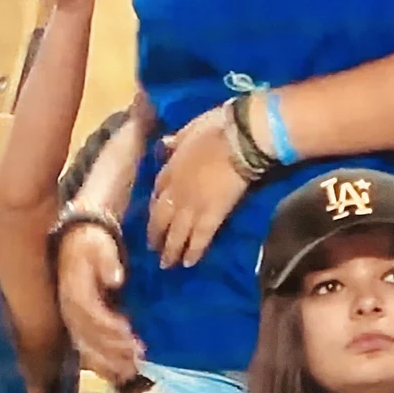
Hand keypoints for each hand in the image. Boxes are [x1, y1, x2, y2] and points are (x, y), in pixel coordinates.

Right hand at [57, 223, 141, 383]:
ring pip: (86, 348)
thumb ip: (107, 261)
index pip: (90, 313)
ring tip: (131, 370)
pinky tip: (119, 373)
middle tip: (138, 356)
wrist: (73, 245)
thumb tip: (116, 279)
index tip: (129, 332)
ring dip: (108, 362)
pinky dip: (101, 365)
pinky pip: (86, 351)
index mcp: (75, 291)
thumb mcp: (100, 245)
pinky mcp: (77, 327)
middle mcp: (69, 310)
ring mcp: (72, 320)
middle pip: (88, 336)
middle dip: (112, 349)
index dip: (108, 325)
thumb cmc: (91, 246)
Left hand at [147, 108, 248, 269]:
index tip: (153, 217)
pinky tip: (188, 264)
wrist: (239, 138)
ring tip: (166, 264)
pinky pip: (200, 238)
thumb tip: (164, 144)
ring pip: (176, 233)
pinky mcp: (212, 216)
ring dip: (170, 250)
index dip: (155, 206)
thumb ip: (175, 142)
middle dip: (156, 235)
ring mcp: (192, 205)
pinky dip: (193, 251)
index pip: (156, 192)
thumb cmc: (216, 128)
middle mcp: (176, 191)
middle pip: (160, 218)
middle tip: (153, 249)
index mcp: (169, 168)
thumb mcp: (187, 130)